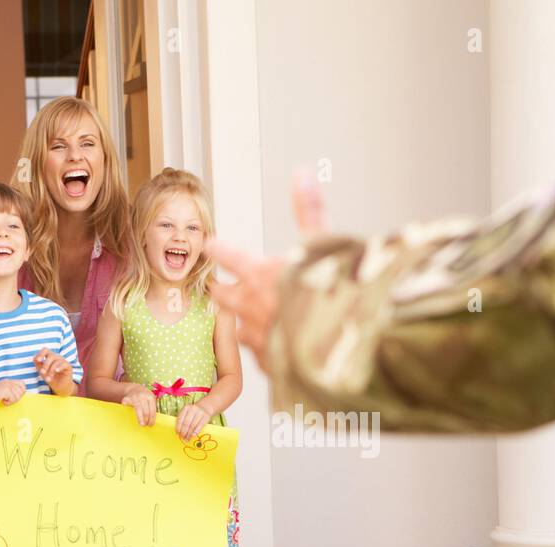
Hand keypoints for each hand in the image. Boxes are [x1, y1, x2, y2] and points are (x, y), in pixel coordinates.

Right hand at [0, 380, 24, 406]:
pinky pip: (14, 400)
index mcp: (8, 381)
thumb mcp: (3, 392)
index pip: (22, 383)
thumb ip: (11, 391)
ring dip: (12, 401)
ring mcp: (7, 385)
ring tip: (3, 400)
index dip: (21, 391)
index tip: (15, 396)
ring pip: (18, 397)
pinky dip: (8, 403)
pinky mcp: (6, 390)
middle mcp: (8, 381)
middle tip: (8, 400)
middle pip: (22, 391)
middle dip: (17, 398)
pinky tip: (2, 401)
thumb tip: (22, 394)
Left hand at [33, 348, 73, 392]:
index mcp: (49, 356)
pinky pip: (64, 364)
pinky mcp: (68, 366)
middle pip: (51, 356)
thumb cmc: (50, 376)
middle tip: (42, 373)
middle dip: (45, 365)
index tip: (38, 360)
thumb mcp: (41, 370)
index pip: (45, 350)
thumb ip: (37, 363)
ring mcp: (63, 361)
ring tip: (48, 379)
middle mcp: (57, 357)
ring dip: (51, 371)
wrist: (59, 386)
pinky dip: (59, 367)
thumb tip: (35, 358)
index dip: (41, 353)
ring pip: (56, 362)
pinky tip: (56, 371)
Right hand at [123, 384, 156, 426]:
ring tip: (142, 424)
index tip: (151, 425)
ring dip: (140, 419)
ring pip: (138, 410)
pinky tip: (130, 417)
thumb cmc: (144, 398)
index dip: (152, 419)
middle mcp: (143, 396)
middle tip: (146, 425)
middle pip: (146, 411)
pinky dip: (129, 412)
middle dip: (146, 420)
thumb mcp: (150, 400)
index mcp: (151, 397)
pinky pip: (128, 407)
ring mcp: (134, 397)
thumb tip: (152, 422)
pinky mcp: (126, 399)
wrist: (134, 389)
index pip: (152, 410)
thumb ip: (151, 408)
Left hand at [175, 400, 212, 442]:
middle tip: (182, 438)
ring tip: (187, 439)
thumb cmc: (193, 412)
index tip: (177, 434)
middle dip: (183, 432)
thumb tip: (178, 432)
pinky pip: (199, 426)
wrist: (206, 407)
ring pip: (192, 426)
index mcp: (186, 408)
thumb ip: (182, 419)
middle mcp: (193, 409)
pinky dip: (195, 432)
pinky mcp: (206, 417)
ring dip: (189, 434)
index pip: (180, 419)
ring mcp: (200, 413)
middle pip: (186, 423)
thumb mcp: (187, 412)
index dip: (178, 427)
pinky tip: (192, 436)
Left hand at [205, 171, 325, 371]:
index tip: (210, 244)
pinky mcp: (271, 365)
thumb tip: (302, 173)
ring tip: (259, 320)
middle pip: (221, 295)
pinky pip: (263, 355)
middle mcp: (251, 306)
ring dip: (246, 322)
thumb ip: (309, 209)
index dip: (217, 248)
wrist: (345, 348)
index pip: (225, 255)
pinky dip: (269, 349)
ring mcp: (258, 339)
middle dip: (222, 289)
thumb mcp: (323, 243)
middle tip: (223, 285)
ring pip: (240, 328)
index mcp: (259, 274)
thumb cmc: (335, 293)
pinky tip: (282, 347)